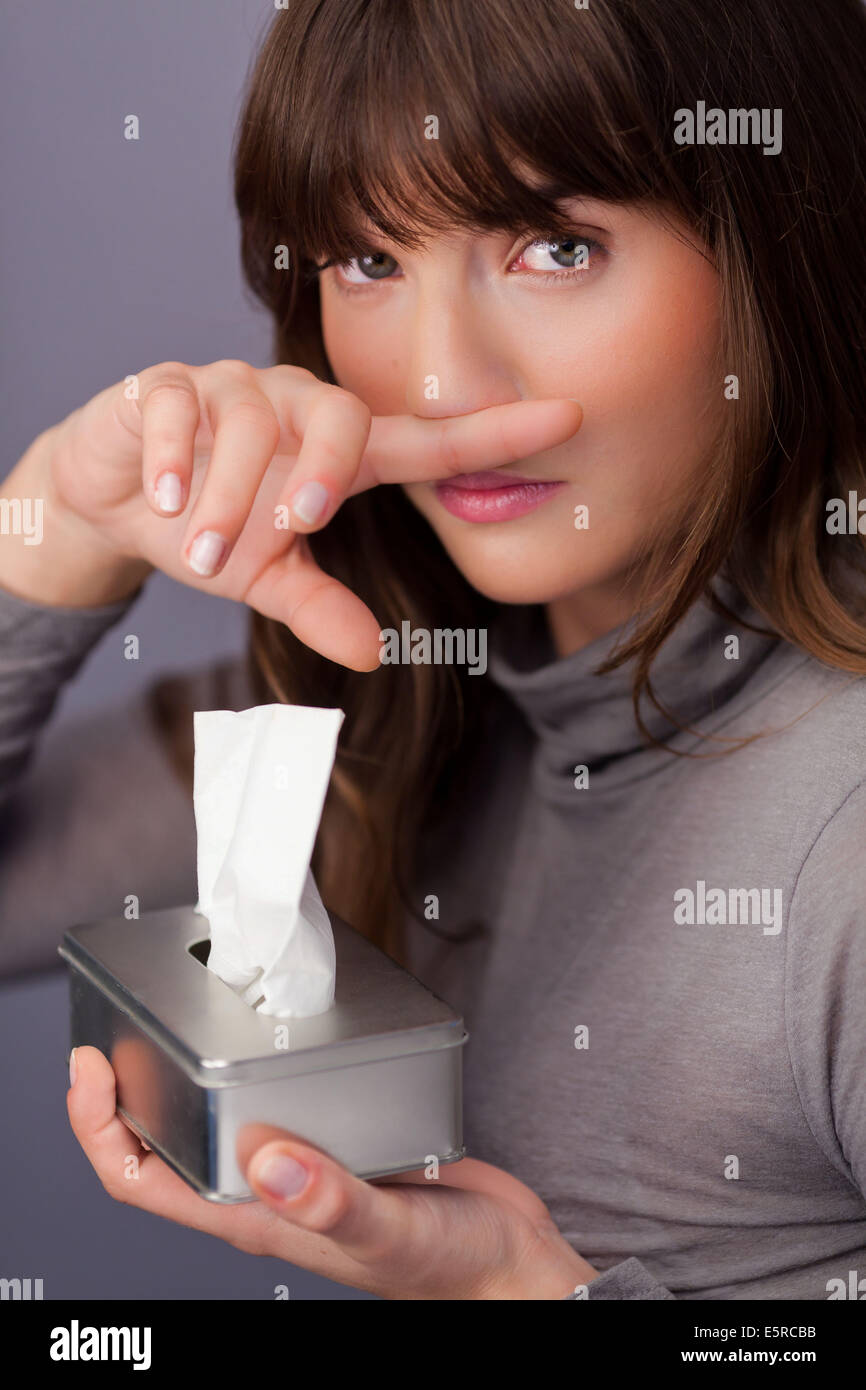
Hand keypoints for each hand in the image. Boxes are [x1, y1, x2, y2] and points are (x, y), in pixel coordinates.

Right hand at [39, 360, 581, 667]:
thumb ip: (320, 605)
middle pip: (339, 411)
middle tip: (296, 525)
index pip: (427, 440)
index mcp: (337, 453)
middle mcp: (294, 407)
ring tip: (202, 548)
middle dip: (321, 470)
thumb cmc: (208, 526)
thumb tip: (377, 657)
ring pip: (248, 416)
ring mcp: (230, 389)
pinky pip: (179, 402)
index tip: (569, 419)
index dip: (495, 432)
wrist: (114, 500)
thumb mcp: (267, 577)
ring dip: (225, 494)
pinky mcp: (164, 386)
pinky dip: (175, 455)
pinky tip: (164, 500)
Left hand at [67, 1045, 597, 1299]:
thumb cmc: (449, 1268)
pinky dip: (260, 1056)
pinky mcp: (338, 1136)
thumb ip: (330, 1201)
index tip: (89, 1069)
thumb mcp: (390, 1232)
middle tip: (120, 1024)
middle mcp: (265, 1188)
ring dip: (187, 1067)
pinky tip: (275, 1026)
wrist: (507, 1263)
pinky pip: (279, 1093)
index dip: (100, 1128)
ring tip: (179, 1012)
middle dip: (128, 1088)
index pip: (144, 1179)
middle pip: (166, 1141)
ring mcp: (299, 1162)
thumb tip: (266, 1159)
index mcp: (256, 1217)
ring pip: (218, 1112)